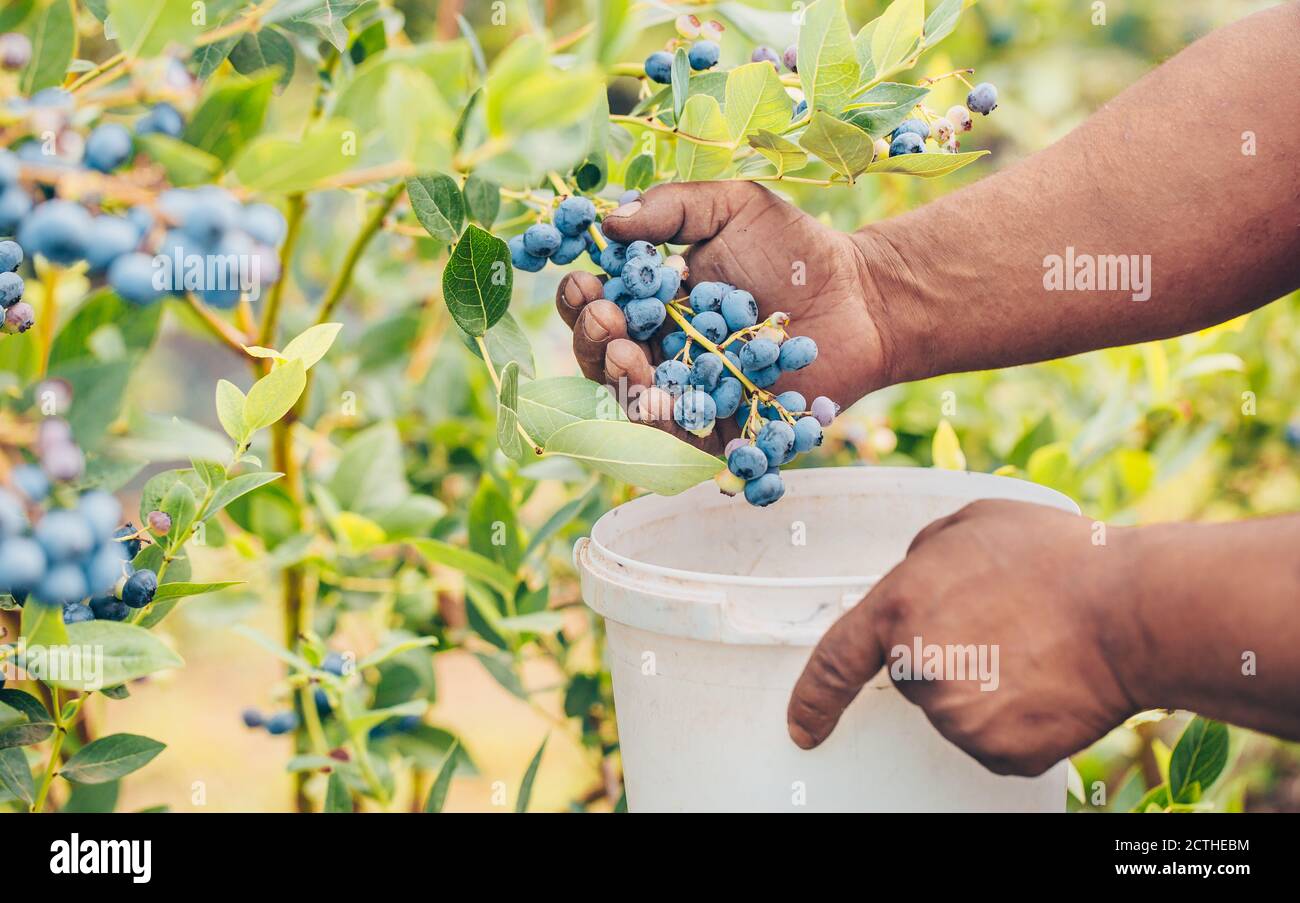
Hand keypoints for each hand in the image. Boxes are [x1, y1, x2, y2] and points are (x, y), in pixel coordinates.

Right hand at [555, 181, 900, 450]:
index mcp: (654, 301)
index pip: (598, 305)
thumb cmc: (797, 250)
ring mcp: (691, 393)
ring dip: (622, 384)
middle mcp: (663, 351)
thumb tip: (608, 221)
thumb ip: (672, 209)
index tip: (584, 282)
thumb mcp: (733, 208)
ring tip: (628, 359)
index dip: (581, 299)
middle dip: (594, 342)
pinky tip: (661, 403)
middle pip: (605, 358)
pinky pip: (686, 437)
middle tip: (606, 321)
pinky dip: (669, 423)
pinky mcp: (724, 428)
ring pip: (636, 402)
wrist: (863, 299)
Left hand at [786, 499, 1141, 775]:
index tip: (802, 726)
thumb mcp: (973, 522)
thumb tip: (912, 576)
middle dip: (947, 651)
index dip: (814, 699)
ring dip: (984, 685)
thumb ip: (924, 553)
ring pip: (956, 707)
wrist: (1133, 612)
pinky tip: (1049, 683)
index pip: (836, 662)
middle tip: (1006, 622)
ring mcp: (958, 718)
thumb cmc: (1058, 558)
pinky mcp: (1000, 751)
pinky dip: (1017, 718)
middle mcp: (918, 668)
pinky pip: (994, 737)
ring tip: (1037, 646)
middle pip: (914, 674)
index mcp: (900, 609)